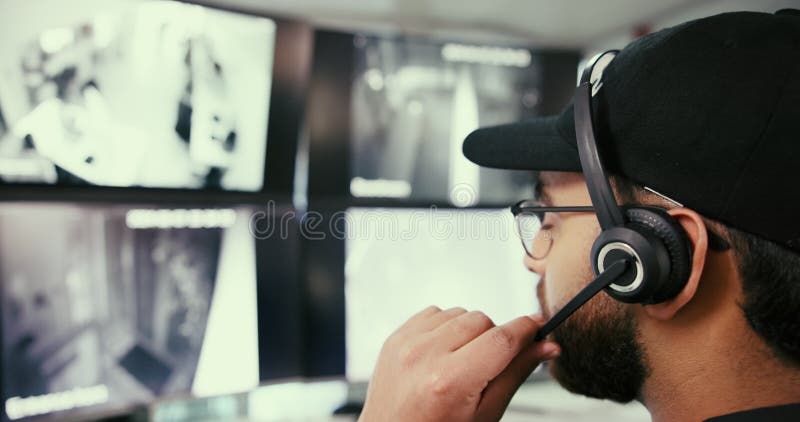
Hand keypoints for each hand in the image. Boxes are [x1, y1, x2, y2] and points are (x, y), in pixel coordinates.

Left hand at [359, 306, 560, 421]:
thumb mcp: (485, 412)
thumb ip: (516, 373)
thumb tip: (547, 346)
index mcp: (450, 381)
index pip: (502, 339)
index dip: (526, 330)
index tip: (538, 325)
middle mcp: (425, 357)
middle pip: (482, 320)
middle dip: (494, 339)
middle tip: (487, 367)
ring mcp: (406, 344)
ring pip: (459, 313)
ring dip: (468, 332)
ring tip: (460, 363)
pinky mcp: (395, 337)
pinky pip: (434, 313)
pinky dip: (444, 328)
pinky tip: (442, 354)